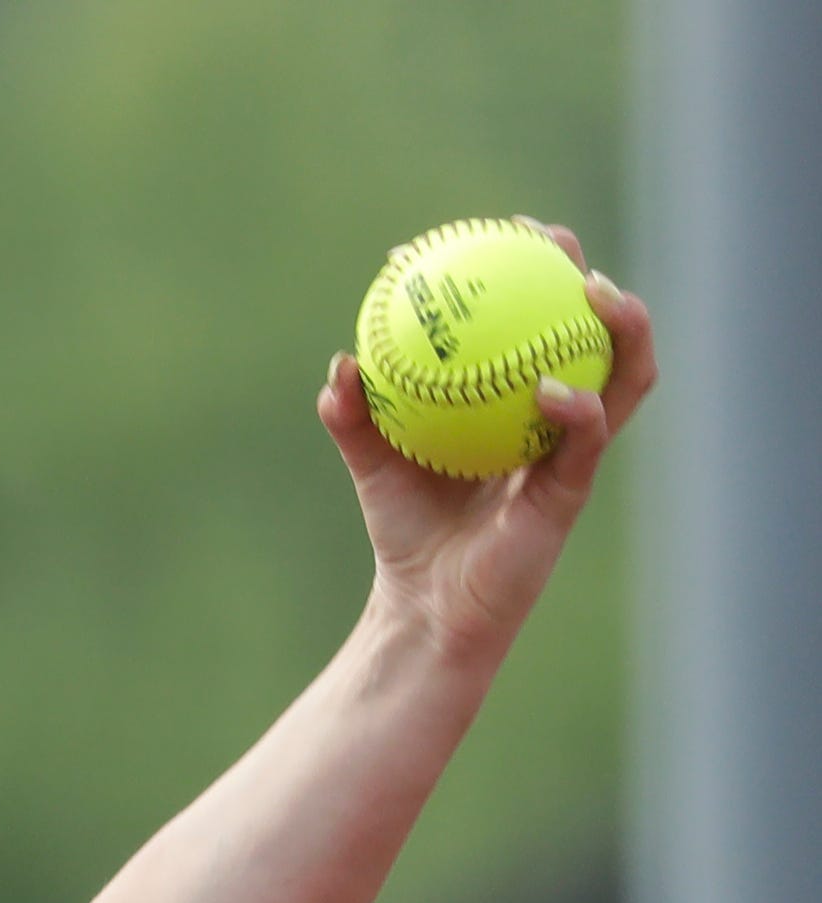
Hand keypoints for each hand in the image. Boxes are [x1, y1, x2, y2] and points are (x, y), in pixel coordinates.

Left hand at [317, 217, 654, 664]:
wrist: (427, 607)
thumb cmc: (408, 532)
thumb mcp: (373, 464)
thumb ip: (354, 416)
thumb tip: (341, 362)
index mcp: (516, 399)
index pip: (531, 320)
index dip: (517, 271)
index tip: (478, 233)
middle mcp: (556, 415)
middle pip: (594, 327)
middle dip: (583, 272)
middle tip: (549, 239)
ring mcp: (573, 449)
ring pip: (624, 372)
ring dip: (620, 325)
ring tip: (592, 290)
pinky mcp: (573, 489)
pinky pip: (587, 437)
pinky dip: (575, 407)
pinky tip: (550, 388)